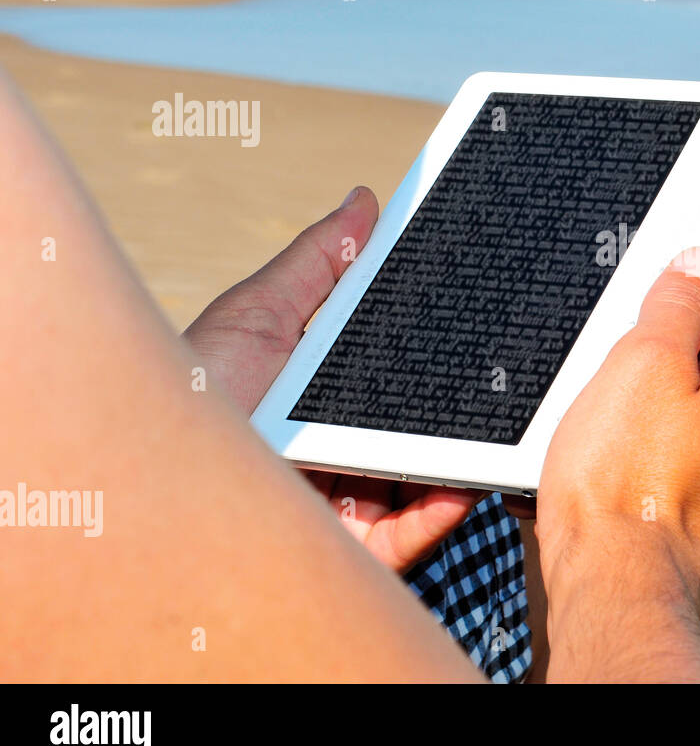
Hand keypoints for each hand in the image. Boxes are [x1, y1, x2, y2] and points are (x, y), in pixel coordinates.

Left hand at [182, 187, 480, 573]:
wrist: (146, 470)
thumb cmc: (195, 390)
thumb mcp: (258, 314)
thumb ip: (318, 261)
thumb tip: (365, 200)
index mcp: (337, 391)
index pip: (407, 367)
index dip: (444, 343)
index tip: (481, 309)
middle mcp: (353, 445)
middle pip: (427, 422)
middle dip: (468, 398)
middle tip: (508, 366)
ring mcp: (359, 495)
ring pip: (433, 475)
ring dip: (468, 451)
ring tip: (502, 420)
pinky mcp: (355, 545)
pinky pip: (416, 530)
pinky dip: (445, 505)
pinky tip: (462, 476)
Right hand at [537, 247, 699, 679]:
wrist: (620, 602)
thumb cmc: (621, 488)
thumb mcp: (641, 364)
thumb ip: (678, 305)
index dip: (657, 337)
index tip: (621, 365)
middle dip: (650, 401)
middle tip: (604, 426)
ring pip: (691, 455)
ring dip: (651, 456)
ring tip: (605, 477)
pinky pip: (688, 511)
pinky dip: (657, 508)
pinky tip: (621, 518)